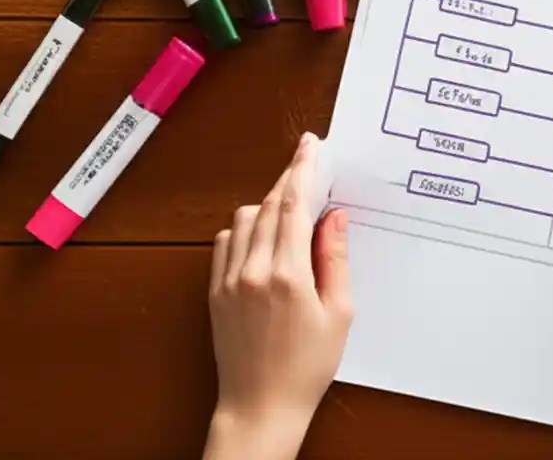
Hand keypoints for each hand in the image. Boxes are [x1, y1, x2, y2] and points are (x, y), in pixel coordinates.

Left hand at [204, 132, 352, 459]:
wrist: (261, 407)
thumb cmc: (306, 368)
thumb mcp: (338, 313)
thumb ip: (335, 259)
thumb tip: (334, 218)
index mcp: (288, 275)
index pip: (293, 205)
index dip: (302, 169)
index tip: (309, 146)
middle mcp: (252, 271)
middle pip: (268, 206)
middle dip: (288, 182)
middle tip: (308, 167)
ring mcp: (228, 280)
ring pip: (243, 219)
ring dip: (267, 208)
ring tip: (292, 216)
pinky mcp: (214, 291)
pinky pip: (225, 243)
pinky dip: (245, 231)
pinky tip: (265, 242)